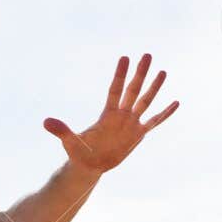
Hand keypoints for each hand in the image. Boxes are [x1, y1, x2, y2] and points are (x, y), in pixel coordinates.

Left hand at [44, 54, 178, 173]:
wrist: (90, 166)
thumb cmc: (78, 152)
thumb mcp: (69, 141)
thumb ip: (61, 130)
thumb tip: (45, 122)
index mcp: (107, 114)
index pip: (115, 89)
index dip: (120, 74)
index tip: (125, 57)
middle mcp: (121, 115)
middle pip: (133, 90)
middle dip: (140, 73)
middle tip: (147, 55)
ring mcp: (131, 123)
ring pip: (145, 101)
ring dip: (154, 88)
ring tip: (162, 71)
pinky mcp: (138, 134)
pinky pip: (154, 122)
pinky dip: (164, 113)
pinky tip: (175, 102)